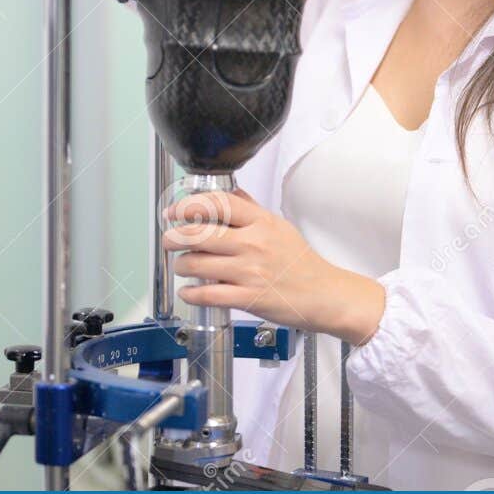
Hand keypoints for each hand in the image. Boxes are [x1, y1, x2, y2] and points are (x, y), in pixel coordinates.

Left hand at [163, 189, 385, 344]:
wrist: (324, 295)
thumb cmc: (302, 264)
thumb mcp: (280, 227)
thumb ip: (253, 210)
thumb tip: (232, 194)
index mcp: (261, 222)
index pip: (218, 204)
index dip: (188, 205)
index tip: (175, 211)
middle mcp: (254, 244)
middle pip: (199, 233)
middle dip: (174, 237)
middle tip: (169, 239)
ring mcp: (250, 272)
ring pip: (197, 264)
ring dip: (181, 265)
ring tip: (182, 266)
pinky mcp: (248, 298)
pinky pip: (207, 294)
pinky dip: (191, 293)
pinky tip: (189, 291)